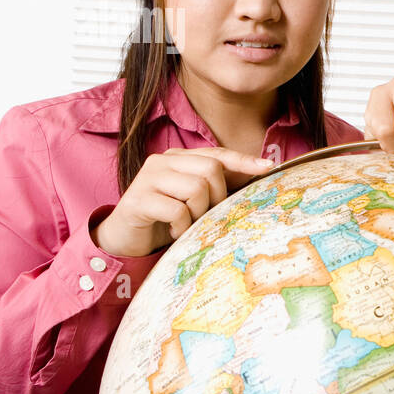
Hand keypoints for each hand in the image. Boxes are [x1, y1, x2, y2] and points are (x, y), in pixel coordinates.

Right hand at [91, 147, 275, 257]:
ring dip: (199, 214)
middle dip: (218, 197)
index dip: (243, 161)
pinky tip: (174, 232)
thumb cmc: (166, 220)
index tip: (268, 167)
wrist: (125, 240)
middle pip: (210, 169)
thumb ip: (218, 189)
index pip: (218, 154)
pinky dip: (182, 226)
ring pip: (196, 188)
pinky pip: (177, 210)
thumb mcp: (196, 202)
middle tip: (207, 217)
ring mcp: (148, 177)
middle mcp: (163, 161)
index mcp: (180, 158)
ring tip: (188, 225)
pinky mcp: (137, 199)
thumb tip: (258, 180)